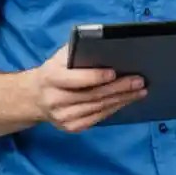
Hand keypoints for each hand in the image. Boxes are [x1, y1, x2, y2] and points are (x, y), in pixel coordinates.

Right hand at [32, 44, 147, 131]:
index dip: (95, 77)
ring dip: (122, 100)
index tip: (115, 72)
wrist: (36, 97)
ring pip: (97, 108)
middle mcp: (55, 100)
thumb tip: (106, 47)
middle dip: (118, 88)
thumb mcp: (60, 57)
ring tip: (139, 91)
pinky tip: (126, 101)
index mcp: (51, 78)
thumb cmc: (56, 70)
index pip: (75, 79)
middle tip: (139, 81)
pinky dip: (114, 108)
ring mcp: (62, 117)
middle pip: (92, 95)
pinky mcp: (70, 127)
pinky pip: (97, 118)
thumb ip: (79, 51)